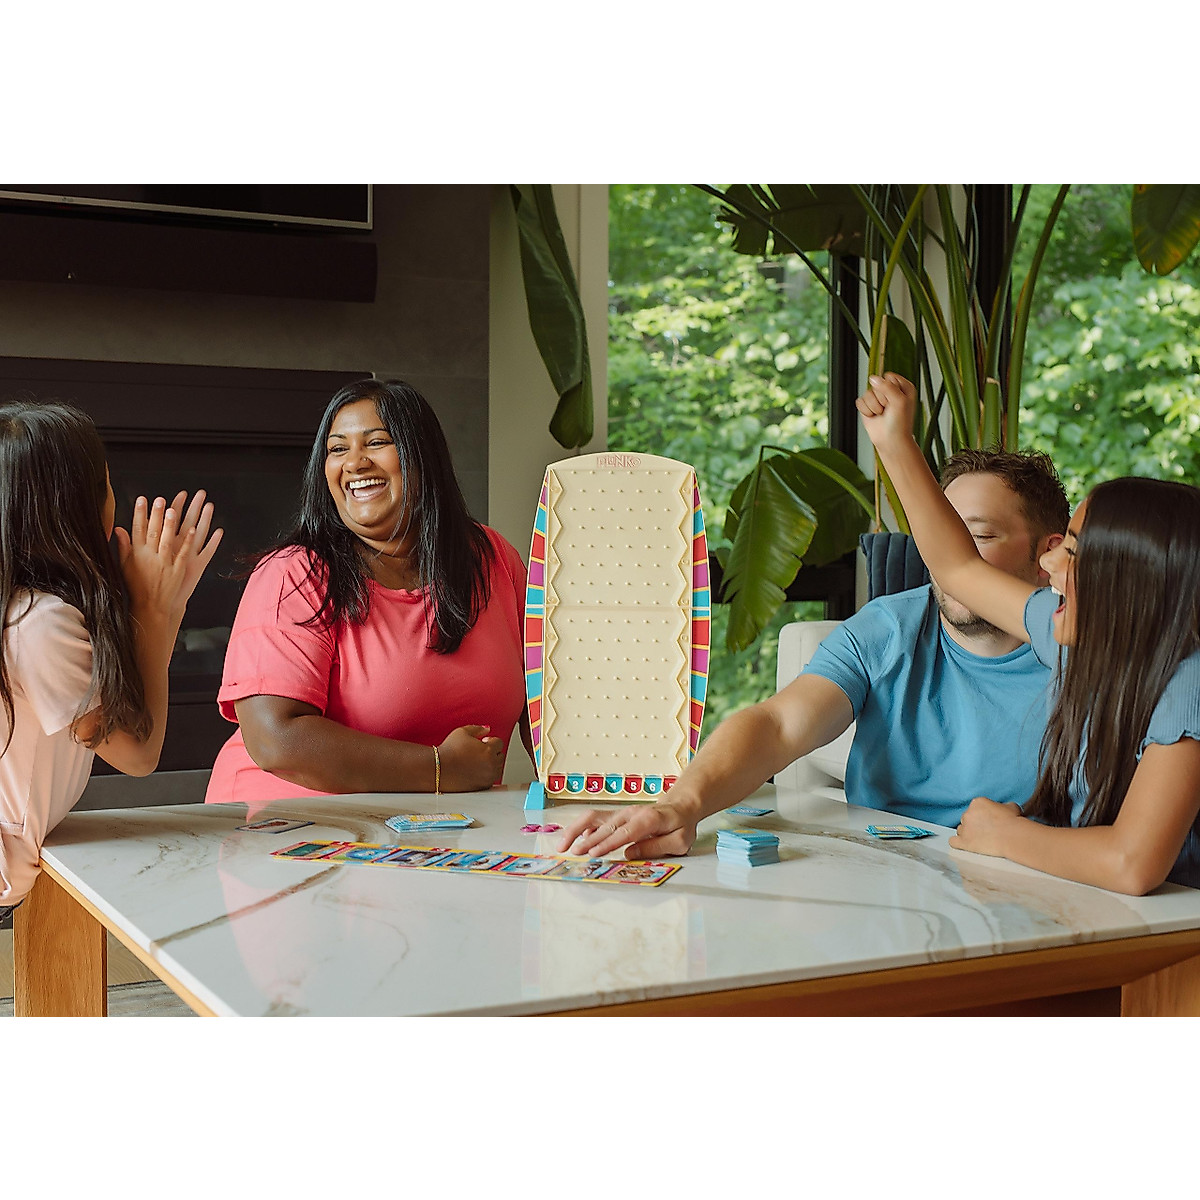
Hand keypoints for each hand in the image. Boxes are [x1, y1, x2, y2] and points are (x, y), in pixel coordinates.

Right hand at [114, 491, 222, 621]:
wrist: (150, 607)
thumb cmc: (137, 586)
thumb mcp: (125, 566)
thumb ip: (124, 546)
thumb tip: (118, 529)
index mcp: (137, 554)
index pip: (138, 530)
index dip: (140, 514)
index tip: (142, 499)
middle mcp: (150, 557)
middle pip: (153, 532)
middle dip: (156, 515)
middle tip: (159, 499)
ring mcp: (164, 563)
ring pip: (167, 541)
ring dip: (170, 526)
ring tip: (174, 510)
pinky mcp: (178, 570)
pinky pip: (183, 554)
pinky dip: (187, 542)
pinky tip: (193, 530)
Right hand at [438, 725, 504, 790]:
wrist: (438, 769)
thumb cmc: (448, 752)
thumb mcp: (462, 732)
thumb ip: (478, 728)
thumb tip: (487, 729)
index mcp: (489, 750)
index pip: (499, 743)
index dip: (490, 740)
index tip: (483, 741)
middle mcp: (491, 765)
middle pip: (500, 755)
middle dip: (492, 751)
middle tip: (479, 751)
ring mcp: (488, 777)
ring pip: (497, 768)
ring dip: (491, 763)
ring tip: (477, 761)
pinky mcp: (482, 786)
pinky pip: (491, 779)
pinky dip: (486, 774)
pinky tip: (475, 770)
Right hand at [556, 799, 699, 859]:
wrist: (680, 807)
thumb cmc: (680, 826)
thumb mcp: (679, 841)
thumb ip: (656, 847)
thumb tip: (629, 853)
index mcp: (649, 819)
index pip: (624, 833)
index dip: (608, 843)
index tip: (593, 853)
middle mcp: (631, 813)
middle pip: (604, 825)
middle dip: (587, 841)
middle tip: (573, 855)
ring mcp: (621, 813)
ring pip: (593, 817)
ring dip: (576, 830)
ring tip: (562, 846)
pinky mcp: (616, 816)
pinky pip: (595, 819)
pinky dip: (581, 828)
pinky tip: (573, 840)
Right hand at [855, 373, 917, 454]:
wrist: (890, 441)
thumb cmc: (900, 424)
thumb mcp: (899, 401)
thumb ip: (887, 386)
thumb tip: (872, 378)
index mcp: (902, 386)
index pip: (889, 377)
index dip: (890, 389)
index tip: (895, 401)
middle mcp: (890, 390)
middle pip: (876, 385)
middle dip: (881, 400)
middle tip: (888, 410)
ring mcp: (878, 397)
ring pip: (867, 394)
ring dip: (873, 407)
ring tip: (881, 414)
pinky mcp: (867, 405)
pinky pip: (860, 401)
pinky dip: (866, 411)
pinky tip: (874, 417)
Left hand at [949, 796, 1024, 857]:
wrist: (1013, 837)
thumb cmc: (1013, 822)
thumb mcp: (1011, 806)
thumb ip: (1003, 805)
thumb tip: (1004, 808)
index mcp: (977, 803)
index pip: (975, 809)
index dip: (983, 816)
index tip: (989, 822)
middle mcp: (967, 814)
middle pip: (967, 819)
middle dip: (975, 825)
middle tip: (986, 831)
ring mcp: (964, 828)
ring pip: (961, 830)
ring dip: (968, 834)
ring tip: (981, 840)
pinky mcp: (963, 842)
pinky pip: (953, 842)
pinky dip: (957, 843)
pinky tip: (964, 845)